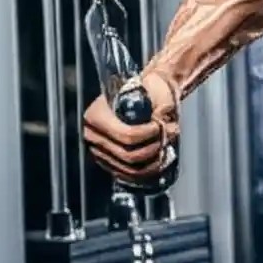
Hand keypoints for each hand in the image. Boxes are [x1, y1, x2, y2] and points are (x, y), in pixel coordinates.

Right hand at [83, 71, 179, 185]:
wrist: (145, 93)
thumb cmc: (148, 89)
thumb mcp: (154, 88)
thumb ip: (161, 107)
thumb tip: (164, 123)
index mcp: (97, 114)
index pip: (126, 135)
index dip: (148, 134)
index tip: (161, 125)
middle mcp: (93, 135)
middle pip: (128, 154)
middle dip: (154, 147)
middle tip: (169, 134)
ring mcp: (99, 152)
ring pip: (130, 168)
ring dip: (154, 159)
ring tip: (166, 144)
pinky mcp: (108, 162)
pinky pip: (128, 174)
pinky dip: (147, 169)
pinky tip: (160, 158)